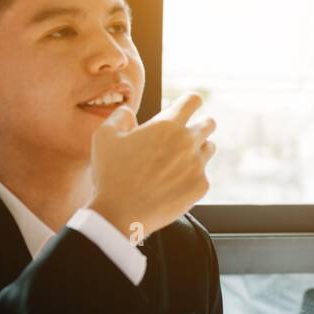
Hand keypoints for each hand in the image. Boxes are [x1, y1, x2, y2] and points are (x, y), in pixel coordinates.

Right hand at [89, 93, 217, 237]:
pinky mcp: (201, 186)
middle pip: (209, 124)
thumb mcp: (104, 136)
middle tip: (188, 132)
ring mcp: (197, 165)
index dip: (191, 101)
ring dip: (198, 149)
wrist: (121, 213)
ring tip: (178, 159)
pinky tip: (173, 184)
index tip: (188, 105)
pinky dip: (191, 176)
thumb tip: (129, 112)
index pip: (193, 100)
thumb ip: (120, 116)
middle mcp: (188, 142)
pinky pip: (202, 174)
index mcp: (167, 125)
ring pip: (209, 148)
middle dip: (200, 124)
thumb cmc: (111, 173)